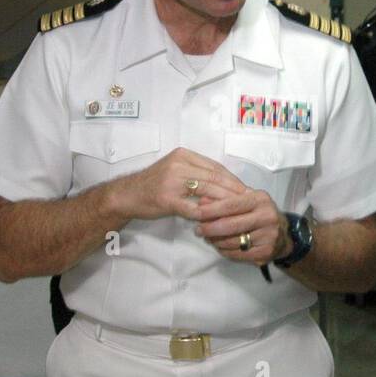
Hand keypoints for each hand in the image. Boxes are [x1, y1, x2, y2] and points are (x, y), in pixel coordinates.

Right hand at [109, 147, 244, 220]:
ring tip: (237, 212)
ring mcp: (172, 181)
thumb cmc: (153, 184)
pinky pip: (193, 208)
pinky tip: (216, 221)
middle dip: (234, 190)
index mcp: (184, 155)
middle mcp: (179, 164)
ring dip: (224, 202)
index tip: (245, 189)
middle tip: (248, 201)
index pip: (215, 166)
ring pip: (207, 191)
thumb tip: (224, 183)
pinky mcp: (167, 198)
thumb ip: (197, 174)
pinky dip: (206, 215)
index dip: (232, 179)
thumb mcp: (176, 170)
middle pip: (215, 177)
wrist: (127, 195)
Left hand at [194, 184, 287, 267]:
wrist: (283, 234)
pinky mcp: (266, 252)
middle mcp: (267, 217)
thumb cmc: (260, 214)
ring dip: (216, 241)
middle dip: (210, 228)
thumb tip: (202, 202)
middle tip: (198, 230)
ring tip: (208, 238)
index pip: (230, 205)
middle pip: (230, 225)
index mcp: (260, 200)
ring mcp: (268, 236)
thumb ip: (225, 199)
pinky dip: (225, 251)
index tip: (196, 214)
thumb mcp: (246, 200)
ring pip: (232, 242)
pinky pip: (238, 254)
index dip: (210, 210)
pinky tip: (220, 247)